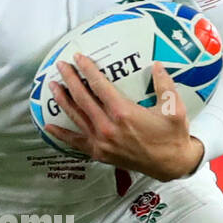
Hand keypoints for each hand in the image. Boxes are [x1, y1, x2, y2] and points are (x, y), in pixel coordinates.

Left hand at [45, 54, 204, 180]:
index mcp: (123, 112)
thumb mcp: (174, 107)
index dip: (86, 70)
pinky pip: (76, 142)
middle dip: (69, 79)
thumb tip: (157, 65)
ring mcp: (101, 141)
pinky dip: (61, 134)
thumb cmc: (173, 135)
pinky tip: (49, 126)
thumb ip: (164, 84)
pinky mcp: (99, 153)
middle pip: (82, 98)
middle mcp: (107, 127)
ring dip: (62, 100)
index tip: (78, 58)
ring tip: (53, 86)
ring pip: (76, 117)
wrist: (171, 164)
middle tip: (61, 66)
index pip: (98, 85)